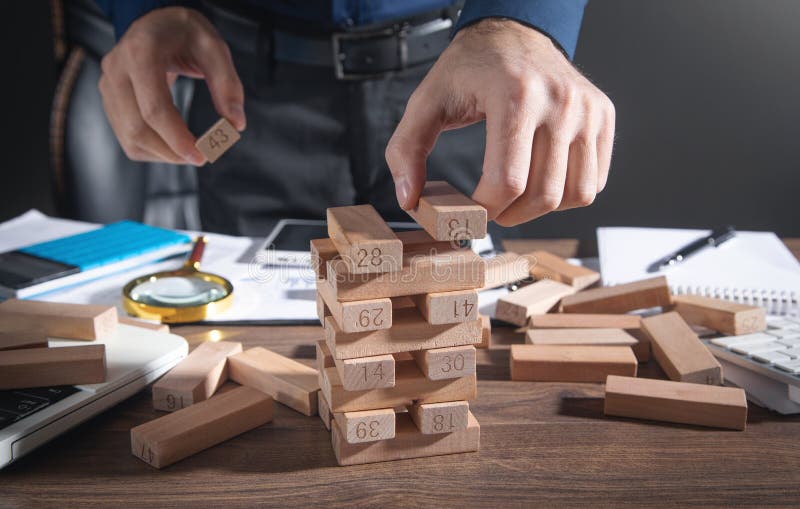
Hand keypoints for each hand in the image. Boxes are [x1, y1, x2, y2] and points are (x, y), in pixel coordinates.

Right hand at [99, 7, 244, 164]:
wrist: (156, 24)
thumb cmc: (185, 34)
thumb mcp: (214, 47)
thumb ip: (227, 84)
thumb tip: (236, 124)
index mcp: (140, 53)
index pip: (154, 108)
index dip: (177, 139)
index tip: (202, 156)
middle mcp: (116, 70)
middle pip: (138, 128)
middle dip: (172, 152)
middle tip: (203, 157)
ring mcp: (108, 86)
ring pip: (130, 138)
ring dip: (164, 155)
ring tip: (192, 150)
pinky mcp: (109, 101)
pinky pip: (127, 138)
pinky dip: (153, 150)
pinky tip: (174, 143)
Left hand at [386, 19, 614, 225]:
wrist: (513, 32)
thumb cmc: (471, 67)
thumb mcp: (427, 102)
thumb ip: (407, 150)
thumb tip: (410, 199)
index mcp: (515, 96)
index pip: (508, 182)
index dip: (485, 210)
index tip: (471, 209)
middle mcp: (559, 102)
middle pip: (543, 194)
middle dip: (511, 216)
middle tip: (492, 209)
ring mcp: (587, 110)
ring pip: (574, 194)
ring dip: (541, 210)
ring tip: (517, 196)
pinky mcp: (603, 117)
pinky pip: (594, 180)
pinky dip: (568, 194)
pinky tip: (542, 179)